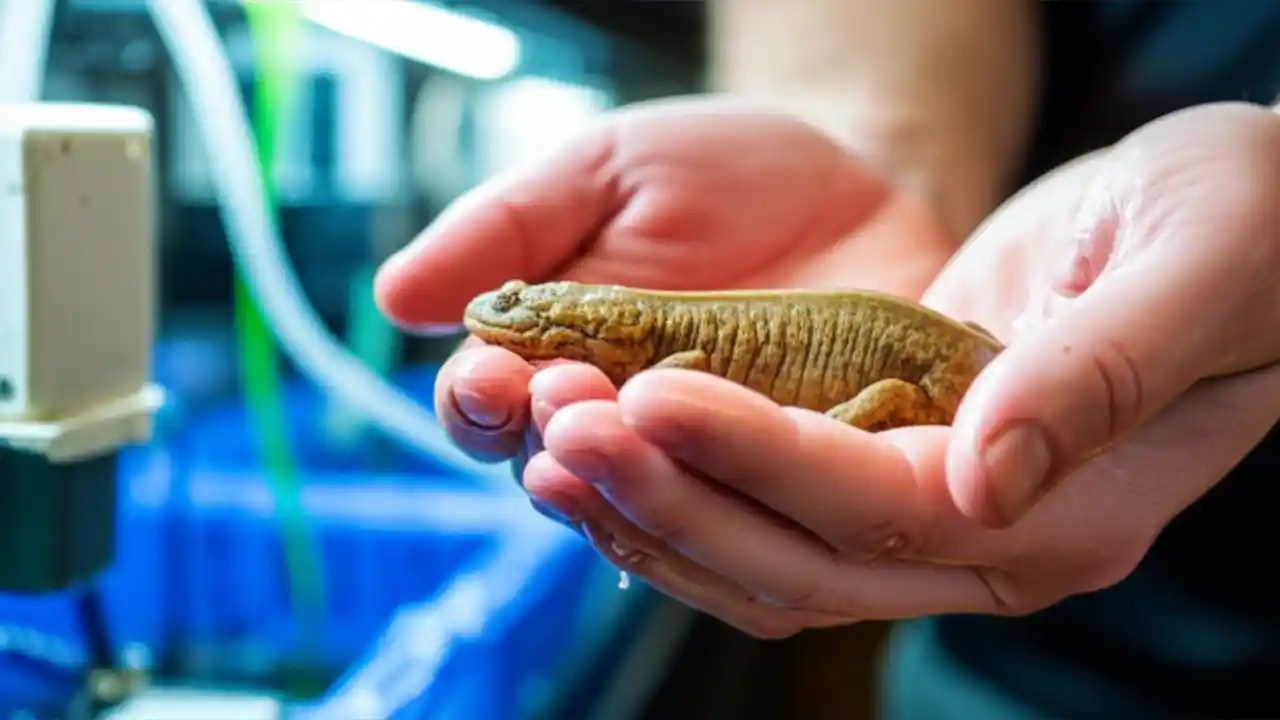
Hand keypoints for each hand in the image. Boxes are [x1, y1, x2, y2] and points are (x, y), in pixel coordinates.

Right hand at [374, 96, 960, 485]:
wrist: (866, 182)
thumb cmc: (722, 175)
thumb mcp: (609, 172)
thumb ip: (513, 226)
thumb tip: (396, 296)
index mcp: (556, 368)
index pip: (488, 413)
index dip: (478, 403)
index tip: (490, 376)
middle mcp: (624, 437)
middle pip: (562, 477)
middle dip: (556, 443)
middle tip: (570, 398)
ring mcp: (713, 472)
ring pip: (656, 516)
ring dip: (638, 483)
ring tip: (639, 427)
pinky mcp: (805, 488)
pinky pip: (766, 523)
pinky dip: (748, 506)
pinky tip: (748, 471)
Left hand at [519, 101, 1279, 636]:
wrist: (1241, 220)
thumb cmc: (1248, 220)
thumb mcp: (1201, 258)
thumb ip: (1107, 367)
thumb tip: (990, 474)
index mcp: (1080, 506)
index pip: (885, 508)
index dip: (759, 460)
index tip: (651, 397)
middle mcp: (1000, 538)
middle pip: (808, 556)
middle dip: (676, 496)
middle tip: (560, 430)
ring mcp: (947, 516)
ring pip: (776, 558)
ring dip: (660, 510)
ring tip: (552, 449)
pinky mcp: (903, 473)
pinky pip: (778, 519)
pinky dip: (691, 496)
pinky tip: (615, 453)